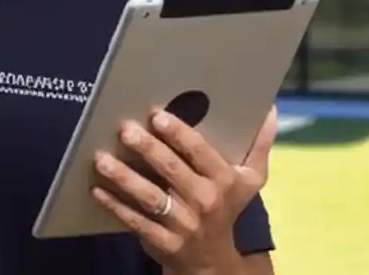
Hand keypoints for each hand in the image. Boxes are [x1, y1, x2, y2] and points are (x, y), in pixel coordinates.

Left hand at [91, 106, 278, 273]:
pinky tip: (97, 189)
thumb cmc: (227, 209)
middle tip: (124, 129)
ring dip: (124, 176)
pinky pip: (135, 220)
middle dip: (147, 148)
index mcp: (225, 181)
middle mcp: (205, 201)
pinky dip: (115, 205)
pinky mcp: (162, 242)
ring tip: (102, 158)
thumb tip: (271, 110)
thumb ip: (259, 145)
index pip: (200, 151)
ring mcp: (183, 224)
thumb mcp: (250, 180)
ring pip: (149, 196)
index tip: (156, 116)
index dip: (178, 133)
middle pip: (171, 170)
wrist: (214, 261)